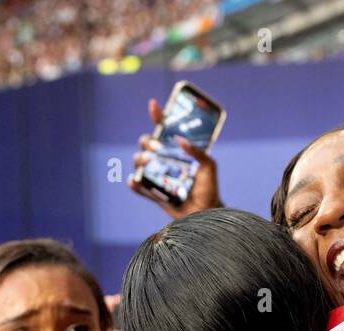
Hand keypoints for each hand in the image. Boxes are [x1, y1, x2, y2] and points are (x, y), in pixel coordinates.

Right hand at [128, 98, 222, 218]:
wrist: (205, 213)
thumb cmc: (209, 189)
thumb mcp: (209, 167)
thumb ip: (198, 152)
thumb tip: (180, 140)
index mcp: (176, 151)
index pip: (164, 130)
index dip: (158, 116)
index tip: (153, 105)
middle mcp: (164, 160)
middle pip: (146, 144)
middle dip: (147, 142)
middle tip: (156, 148)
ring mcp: (157, 176)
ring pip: (139, 162)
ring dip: (140, 160)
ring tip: (148, 163)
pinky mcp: (153, 193)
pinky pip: (139, 187)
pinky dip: (134, 184)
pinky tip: (134, 180)